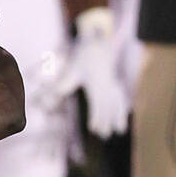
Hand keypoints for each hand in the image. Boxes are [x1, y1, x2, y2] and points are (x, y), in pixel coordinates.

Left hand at [56, 8, 129, 139]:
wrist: (98, 40)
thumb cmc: (83, 56)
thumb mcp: (73, 70)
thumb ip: (64, 84)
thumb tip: (52, 95)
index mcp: (96, 84)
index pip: (97, 104)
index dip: (96, 117)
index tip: (94, 128)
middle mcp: (106, 85)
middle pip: (108, 107)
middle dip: (107, 121)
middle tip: (105, 135)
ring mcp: (112, 83)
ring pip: (116, 103)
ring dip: (116, 117)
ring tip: (119, 131)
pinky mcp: (113, 81)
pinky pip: (119, 97)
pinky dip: (121, 107)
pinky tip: (123, 115)